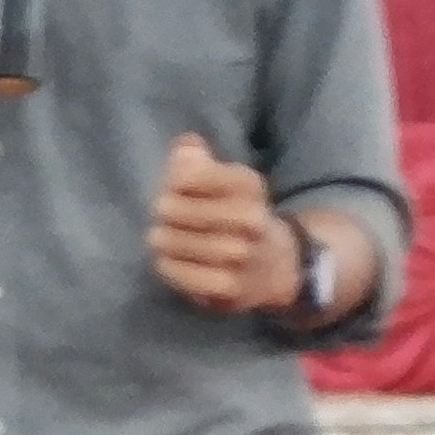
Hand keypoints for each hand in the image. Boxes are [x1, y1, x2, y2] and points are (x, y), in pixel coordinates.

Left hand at [147, 134, 297, 312]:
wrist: (275, 268)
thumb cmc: (235, 216)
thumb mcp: (224, 181)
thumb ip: (196, 160)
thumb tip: (185, 145)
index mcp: (249, 186)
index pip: (201, 174)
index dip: (180, 178)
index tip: (173, 184)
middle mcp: (252, 219)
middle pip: (189, 211)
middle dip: (169, 211)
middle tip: (160, 213)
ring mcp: (243, 256)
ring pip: (190, 245)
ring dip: (168, 240)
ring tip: (160, 237)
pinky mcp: (231, 288)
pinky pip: (191, 277)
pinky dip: (172, 268)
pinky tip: (166, 260)